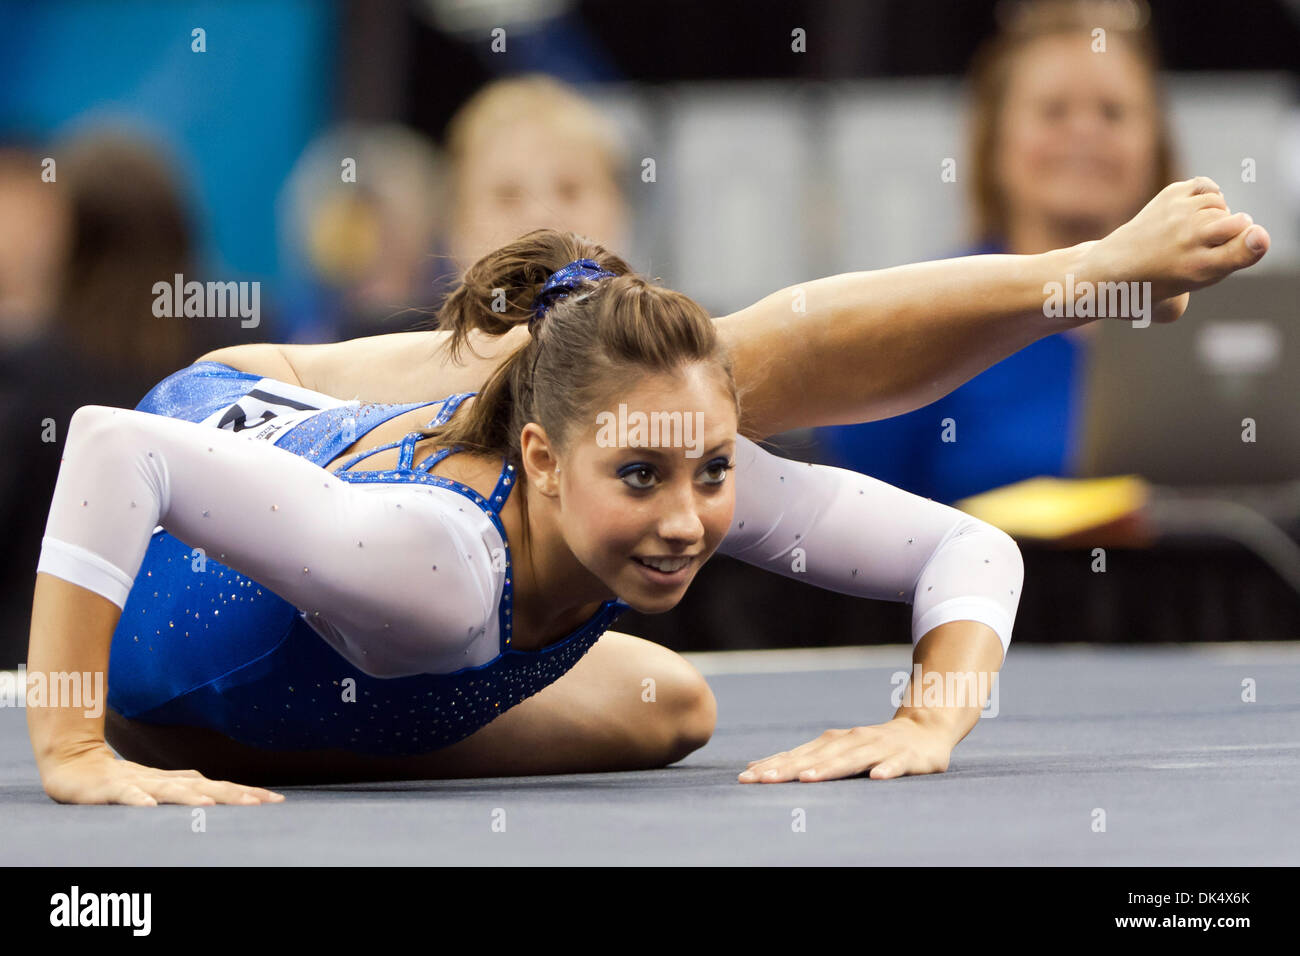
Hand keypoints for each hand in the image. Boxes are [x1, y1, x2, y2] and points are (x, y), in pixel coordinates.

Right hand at [39, 744, 284, 805]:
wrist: (73, 761)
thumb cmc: (121, 778)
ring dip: (190, 798)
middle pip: (204, 788)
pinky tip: (149, 807)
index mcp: (178, 781)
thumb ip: (186, 788)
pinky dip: (138, 800)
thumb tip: (217, 792)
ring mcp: (138, 782)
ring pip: (169, 790)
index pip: (220, 787)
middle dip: (233, 796)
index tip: (276, 801)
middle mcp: (164, 780)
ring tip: (211, 808)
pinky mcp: (109, 789)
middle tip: (261, 804)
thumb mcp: (159, 786)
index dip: (247, 794)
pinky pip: (125, 795)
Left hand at [737, 716, 953, 782]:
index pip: (797, 755)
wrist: (924, 729)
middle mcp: (851, 741)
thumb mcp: (836, 750)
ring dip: (830, 769)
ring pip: (851, 760)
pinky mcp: (906, 757)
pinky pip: (896, 765)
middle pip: (816, 758)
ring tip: (809, 779)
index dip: (772, 766)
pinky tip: (877, 778)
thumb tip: (756, 767)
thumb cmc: (873, 745)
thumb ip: (802, 759)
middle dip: (789, 769)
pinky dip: (886, 770)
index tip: (746, 778)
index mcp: (832, 742)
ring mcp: (878, 747)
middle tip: (763, 781)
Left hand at [1084, 176, 1269, 322]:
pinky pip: (1206, 187)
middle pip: (1239, 222)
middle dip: (1238, 231)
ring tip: (1197, 233)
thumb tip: (1250, 238)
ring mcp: (1178, 214)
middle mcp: (1190, 240)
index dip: (1254, 243)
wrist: (1108, 272)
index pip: (1241, 249)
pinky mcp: (1168, 197)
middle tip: (1212, 246)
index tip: (1257, 238)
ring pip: (1221, 204)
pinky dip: (1208, 196)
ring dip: (1217, 216)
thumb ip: (1221, 268)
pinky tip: (1196, 212)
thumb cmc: (1148, 290)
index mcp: (1199, 270)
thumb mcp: (1181, 299)